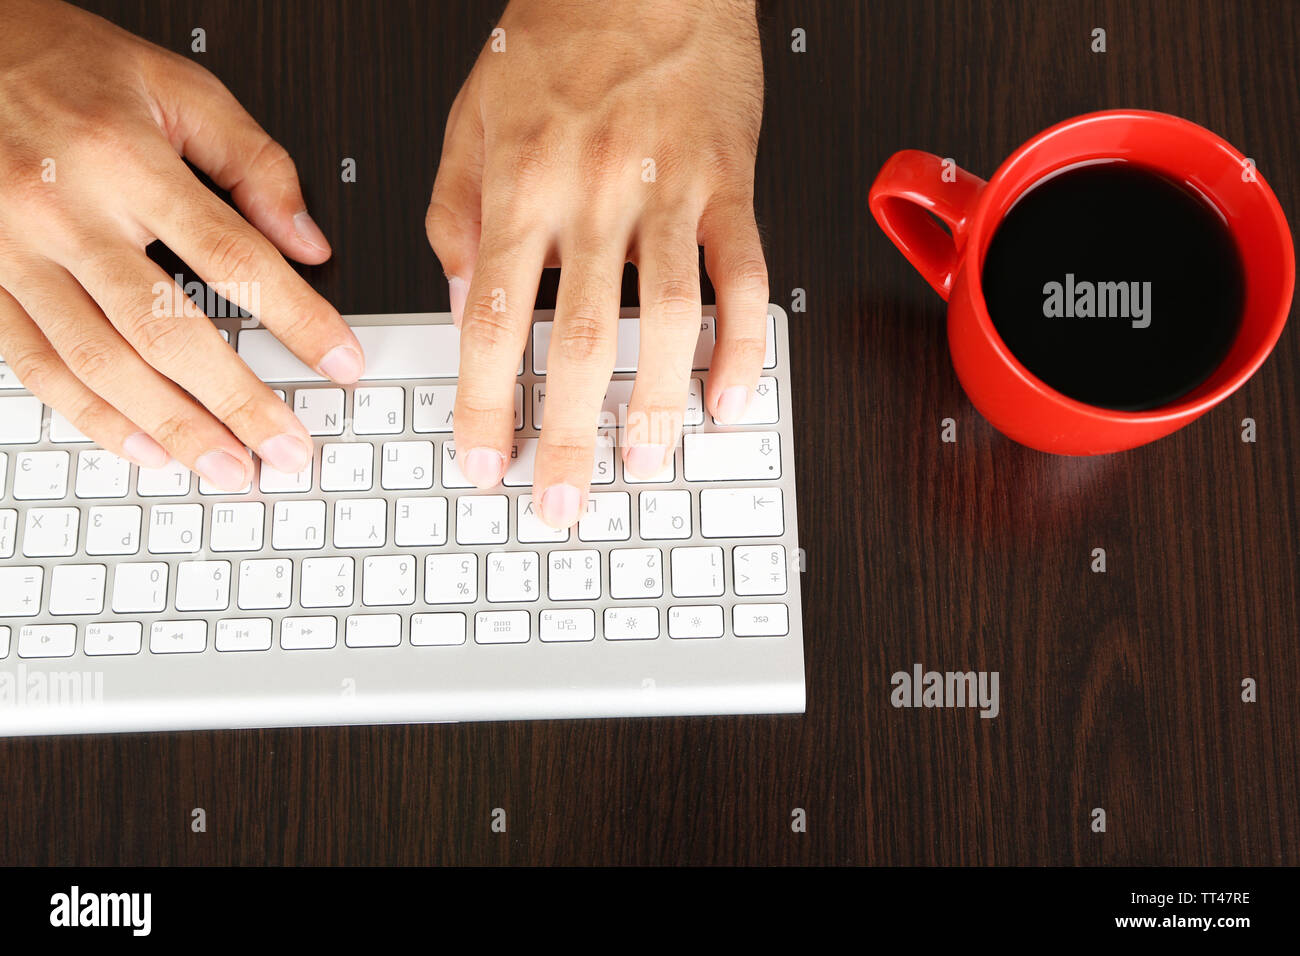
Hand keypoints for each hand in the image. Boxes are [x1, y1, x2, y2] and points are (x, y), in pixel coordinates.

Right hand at [0, 0, 363, 488]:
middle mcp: (66, 214)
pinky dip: (92, 417)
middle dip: (236, 403)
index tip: (342, 364)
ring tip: (229, 470)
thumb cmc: (66, 65)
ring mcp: (14, 254)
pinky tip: (144, 450)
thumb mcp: (175, 84)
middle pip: (166, 331)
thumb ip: (252, 162)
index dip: (297, 320)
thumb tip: (309, 244)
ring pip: (99, 363)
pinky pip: (35, 366)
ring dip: (171, 429)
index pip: (233, 260)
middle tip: (287, 452)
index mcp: (126, 160)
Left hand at [428, 0, 768, 526]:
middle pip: (578, 343)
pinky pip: (746, 281)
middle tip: (563, 504)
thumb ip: (454, 216)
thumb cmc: (555, 43)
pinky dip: (744, 347)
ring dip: (658, 409)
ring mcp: (669, 194)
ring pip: (667, 323)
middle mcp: (592, 196)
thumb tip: (457, 304)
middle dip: (567, 437)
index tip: (483, 461)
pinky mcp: (732, 187)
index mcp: (519, 186)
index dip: (485, 404)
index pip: (489, 320)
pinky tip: (730, 399)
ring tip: (645, 467)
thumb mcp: (469, 122)